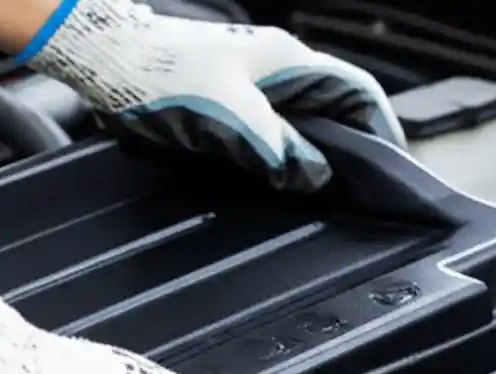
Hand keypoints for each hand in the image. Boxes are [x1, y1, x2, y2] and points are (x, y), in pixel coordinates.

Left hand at [19, 0, 405, 190]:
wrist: (103, 56)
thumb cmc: (160, 74)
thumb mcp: (229, 117)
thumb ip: (277, 149)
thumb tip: (314, 176)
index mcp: (289, 60)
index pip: (357, 92)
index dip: (382, 130)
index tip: (393, 170)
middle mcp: (275, 67)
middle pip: (332, 110)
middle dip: (348, 150)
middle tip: (356, 194)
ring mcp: (248, 81)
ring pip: (297, 122)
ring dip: (308, 156)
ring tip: (317, 195)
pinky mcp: (222, 98)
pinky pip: (264, 130)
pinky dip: (274, 155)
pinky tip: (268, 181)